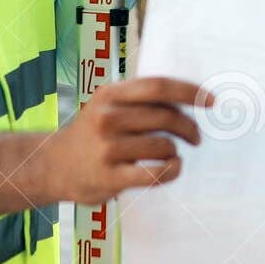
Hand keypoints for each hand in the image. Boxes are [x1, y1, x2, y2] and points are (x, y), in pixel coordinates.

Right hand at [44, 76, 212, 203]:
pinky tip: (173, 168)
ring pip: (164, 146)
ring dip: (176, 151)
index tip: (212, 101)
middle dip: (190, 127)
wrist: (52, 166)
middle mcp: (107, 118)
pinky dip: (173, 170)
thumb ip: (141, 100)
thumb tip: (190, 97)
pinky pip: (156, 173)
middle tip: (196, 137)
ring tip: (171, 155)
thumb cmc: (93, 134)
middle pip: (166, 117)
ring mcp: (107, 148)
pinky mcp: (110, 177)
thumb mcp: (108, 106)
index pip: (159, 86)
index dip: (190, 92)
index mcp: (110, 94)